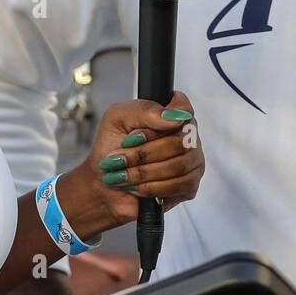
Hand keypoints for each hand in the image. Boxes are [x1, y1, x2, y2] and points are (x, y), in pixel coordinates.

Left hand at [56, 91, 204, 240]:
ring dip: (144, 172)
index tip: (134, 134)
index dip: (160, 122)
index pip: (183, 108)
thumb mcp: (117, 119)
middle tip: (120, 159)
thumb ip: (145, 110)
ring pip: (178, 165)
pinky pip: (179, 186)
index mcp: (170, 115)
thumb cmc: (110, 149)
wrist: (103, 182)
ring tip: (125, 174)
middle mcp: (186, 136)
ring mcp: (192, 161)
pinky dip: (152, 187)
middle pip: (179, 142)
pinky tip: (137, 187)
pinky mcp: (189, 185)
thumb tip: (174, 117)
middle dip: (143, 154)